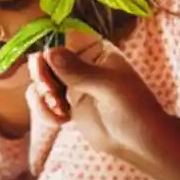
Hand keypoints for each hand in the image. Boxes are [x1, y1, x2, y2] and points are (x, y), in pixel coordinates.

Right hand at [30, 30, 164, 156]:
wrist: (140, 143)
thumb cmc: (134, 111)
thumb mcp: (108, 88)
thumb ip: (79, 71)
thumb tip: (49, 52)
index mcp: (95, 52)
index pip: (63, 36)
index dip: (49, 46)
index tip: (43, 62)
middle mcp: (81, 65)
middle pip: (45, 58)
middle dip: (42, 76)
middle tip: (51, 93)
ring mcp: (71, 85)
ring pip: (40, 81)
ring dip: (41, 96)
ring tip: (59, 110)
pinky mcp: (65, 104)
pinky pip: (42, 101)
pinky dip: (44, 110)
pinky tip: (60, 121)